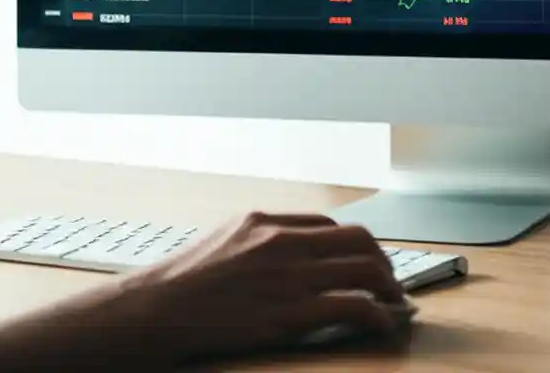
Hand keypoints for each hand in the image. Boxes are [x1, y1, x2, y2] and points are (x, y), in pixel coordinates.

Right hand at [51, 212, 406, 364]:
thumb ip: (257, 243)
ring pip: (363, 269)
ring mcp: (288, 276)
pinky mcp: (290, 313)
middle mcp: (281, 242)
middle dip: (381, 261)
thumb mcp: (221, 242)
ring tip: (393, 305)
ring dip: (388, 288)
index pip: (328, 225)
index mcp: (264, 222)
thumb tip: (288, 255)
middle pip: (356, 239)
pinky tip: (381, 326)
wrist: (156, 308)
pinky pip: (352, 306)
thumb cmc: (182, 283)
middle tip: (388, 283)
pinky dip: (377, 315)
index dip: (353, 246)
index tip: (362, 263)